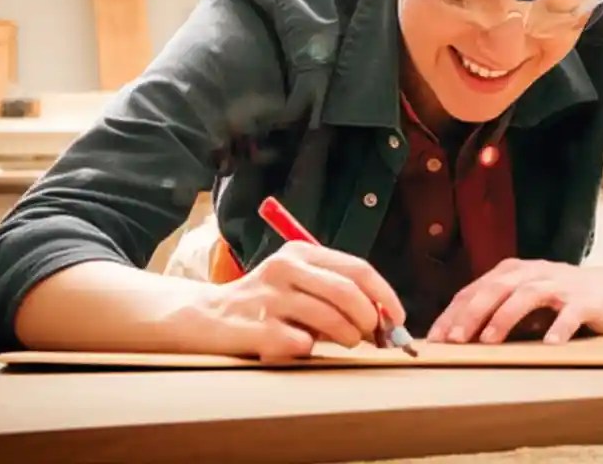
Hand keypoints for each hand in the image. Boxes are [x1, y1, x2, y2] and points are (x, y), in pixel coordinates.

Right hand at [200, 241, 405, 362]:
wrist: (205, 318)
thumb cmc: (264, 305)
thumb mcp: (298, 286)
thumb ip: (336, 295)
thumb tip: (383, 319)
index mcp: (300, 253)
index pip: (357, 269)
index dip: (385, 295)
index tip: (398, 318)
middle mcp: (285, 268)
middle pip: (348, 292)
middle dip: (369, 319)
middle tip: (371, 337)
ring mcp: (268, 296)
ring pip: (330, 319)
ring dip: (347, 338)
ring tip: (344, 344)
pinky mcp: (254, 326)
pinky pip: (301, 343)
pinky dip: (310, 350)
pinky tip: (300, 347)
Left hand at [427, 258, 602, 344]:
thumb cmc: (564, 299)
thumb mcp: (527, 298)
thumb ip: (499, 310)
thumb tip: (459, 336)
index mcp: (515, 272)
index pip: (476, 290)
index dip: (454, 313)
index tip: (436, 338)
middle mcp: (534, 273)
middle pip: (496, 289)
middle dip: (471, 314)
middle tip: (454, 340)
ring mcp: (560, 285)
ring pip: (527, 295)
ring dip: (504, 318)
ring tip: (488, 341)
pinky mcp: (585, 300)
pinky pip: (570, 313)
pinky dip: (559, 328)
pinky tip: (549, 344)